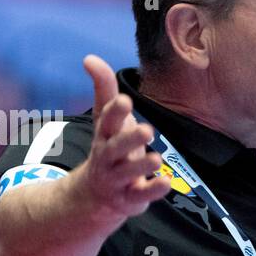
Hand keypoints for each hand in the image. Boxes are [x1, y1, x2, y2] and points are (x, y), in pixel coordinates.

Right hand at [72, 54, 171, 220]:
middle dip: (129, 139)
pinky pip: (140, 195)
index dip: (115, 112)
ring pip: (127, 173)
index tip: (125, 100)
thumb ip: (103, 89)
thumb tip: (90, 58)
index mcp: (104, 135)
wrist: (94, 195)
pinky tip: (166, 182)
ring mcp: (117, 179)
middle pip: (115, 148)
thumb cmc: (108, 148)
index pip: (107, 121)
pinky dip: (152, 190)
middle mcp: (108, 157)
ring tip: (156, 158)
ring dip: (141, 166)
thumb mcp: (105, 120)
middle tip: (147, 130)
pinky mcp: (130, 198)